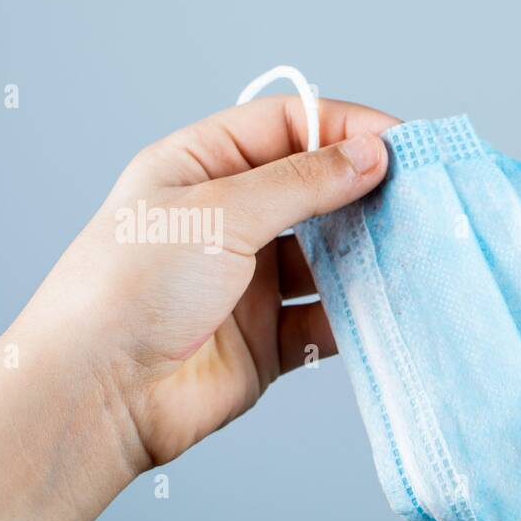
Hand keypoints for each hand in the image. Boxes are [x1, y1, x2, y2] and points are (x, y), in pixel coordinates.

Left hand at [42, 95, 400, 467]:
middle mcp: (229, 219)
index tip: (403, 144)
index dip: (346, 128)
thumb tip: (370, 155)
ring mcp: (251, 281)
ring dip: (368, 254)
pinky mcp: (270, 338)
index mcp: (202, 167)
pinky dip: (359, 314)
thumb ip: (302, 183)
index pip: (289, 127)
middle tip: (421, 196)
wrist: (99, 393)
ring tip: (412, 250)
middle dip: (367, 191)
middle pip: (316, 190)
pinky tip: (388, 307)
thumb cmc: (132, 286)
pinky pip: (327, 318)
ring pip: (330, 257)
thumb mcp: (219, 211)